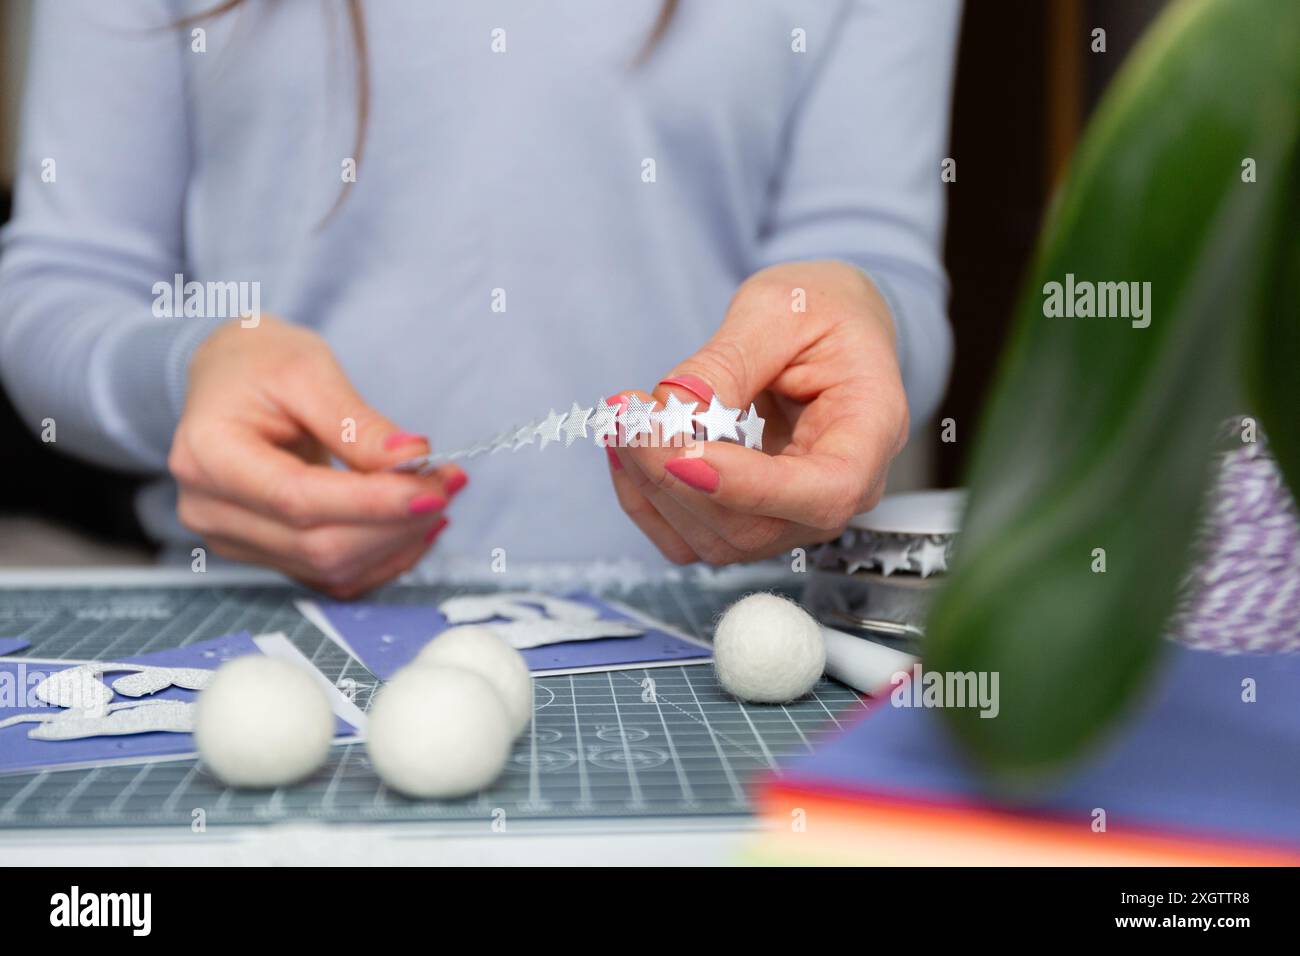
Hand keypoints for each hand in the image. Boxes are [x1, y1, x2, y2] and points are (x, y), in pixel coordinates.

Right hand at [168, 317, 464, 596]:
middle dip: (396, 522)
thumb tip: (411, 459)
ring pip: (330, 567)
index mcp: (208, 455)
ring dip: (397, 541)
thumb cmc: (259, 363)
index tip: (434, 488)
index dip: (373, 502)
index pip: (298, 498)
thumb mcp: (308, 371)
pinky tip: (414, 526)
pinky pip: (331, 575)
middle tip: (448, 483)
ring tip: (437, 495)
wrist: (228, 378)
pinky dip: (382, 556)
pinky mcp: (264, 553)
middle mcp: (210, 509)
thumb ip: (357, 424)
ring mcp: (232, 538)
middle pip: (318, 543)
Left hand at [608, 261, 908, 564]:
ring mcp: (789, 516)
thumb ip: (730, 360)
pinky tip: (627, 446)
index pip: (824, 493)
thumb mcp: (780, 309)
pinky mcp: (744, 519)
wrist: (825, 325)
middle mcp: (836, 493)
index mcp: (869, 435)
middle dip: (677, 476)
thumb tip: (674, 411)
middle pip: (754, 526)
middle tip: (627, 415)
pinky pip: (686, 537)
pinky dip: (644, 498)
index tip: (686, 454)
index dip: (750, 487)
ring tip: (623, 419)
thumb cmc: (820, 310)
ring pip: (713, 540)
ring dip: (652, 485)